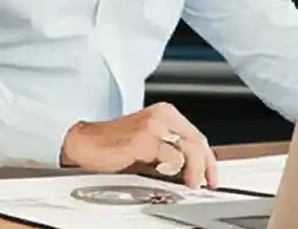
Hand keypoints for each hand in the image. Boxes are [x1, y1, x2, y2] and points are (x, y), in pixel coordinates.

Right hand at [59, 102, 218, 189]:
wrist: (86, 143)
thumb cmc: (114, 146)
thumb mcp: (149, 145)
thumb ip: (170, 150)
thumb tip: (192, 170)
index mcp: (165, 114)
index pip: (197, 136)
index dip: (208, 159)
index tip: (211, 176)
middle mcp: (162, 115)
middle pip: (197, 141)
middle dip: (206, 166)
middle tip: (205, 184)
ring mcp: (153, 125)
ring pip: (189, 147)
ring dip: (194, 169)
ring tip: (190, 183)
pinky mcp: (144, 138)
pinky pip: (171, 155)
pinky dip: (175, 168)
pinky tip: (169, 174)